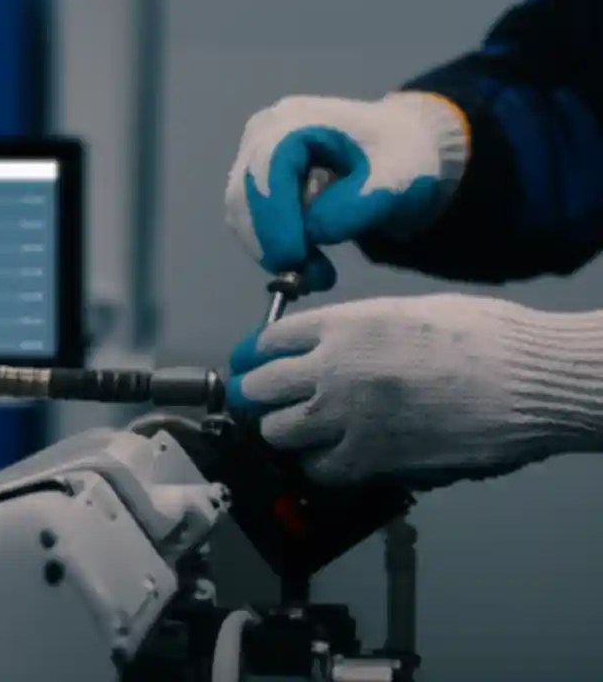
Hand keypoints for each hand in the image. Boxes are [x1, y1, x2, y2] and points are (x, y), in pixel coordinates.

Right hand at [224, 93, 468, 291]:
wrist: (401, 148)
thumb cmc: (402, 156)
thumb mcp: (395, 180)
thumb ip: (354, 206)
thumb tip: (314, 234)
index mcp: (296, 120)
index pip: (267, 169)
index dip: (274, 218)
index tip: (295, 261)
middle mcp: (262, 134)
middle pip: (244, 196)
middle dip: (272, 243)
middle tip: (314, 278)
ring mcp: (253, 158)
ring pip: (242, 216)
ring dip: (272, 251)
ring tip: (318, 272)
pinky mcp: (253, 183)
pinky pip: (249, 224)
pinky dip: (272, 248)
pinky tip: (305, 258)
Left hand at [224, 294, 602, 489]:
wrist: (529, 381)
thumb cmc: (488, 339)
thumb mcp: (410, 312)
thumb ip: (363, 329)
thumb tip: (338, 346)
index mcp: (344, 324)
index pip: (271, 340)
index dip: (256, 355)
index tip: (251, 363)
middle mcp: (332, 368)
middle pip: (259, 388)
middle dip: (257, 396)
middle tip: (262, 403)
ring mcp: (345, 416)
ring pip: (278, 432)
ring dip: (283, 433)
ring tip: (298, 432)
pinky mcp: (368, 459)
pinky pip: (319, 470)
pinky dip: (319, 467)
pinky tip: (331, 460)